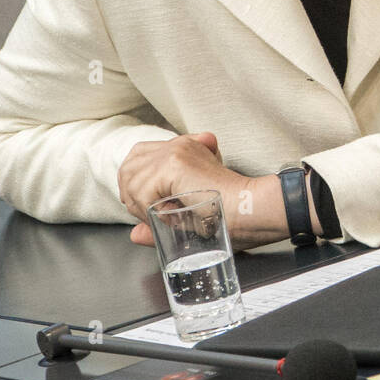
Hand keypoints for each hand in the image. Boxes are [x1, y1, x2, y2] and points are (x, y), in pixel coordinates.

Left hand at [117, 132, 280, 248]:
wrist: (249, 212)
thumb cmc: (230, 216)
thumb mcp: (188, 215)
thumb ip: (160, 219)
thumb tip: (135, 234)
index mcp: (183, 149)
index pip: (139, 157)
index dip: (137, 185)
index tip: (150, 207)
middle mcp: (178, 145)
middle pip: (130, 166)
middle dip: (133, 195)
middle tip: (154, 216)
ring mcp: (176, 151)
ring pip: (132, 180)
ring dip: (143, 206)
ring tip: (169, 217)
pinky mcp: (175, 164)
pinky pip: (142, 192)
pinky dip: (152, 210)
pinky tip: (174, 216)